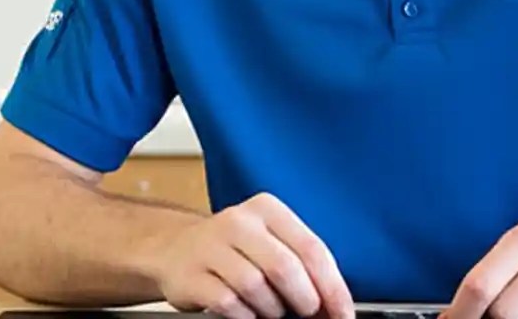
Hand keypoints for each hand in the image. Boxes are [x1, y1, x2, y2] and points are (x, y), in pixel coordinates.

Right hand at [151, 192, 354, 318]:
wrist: (174, 250)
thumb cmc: (234, 250)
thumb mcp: (270, 242)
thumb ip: (302, 264)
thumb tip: (335, 304)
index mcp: (268, 209)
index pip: (312, 249)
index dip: (332, 287)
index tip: (343, 313)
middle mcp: (239, 222)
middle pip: (285, 268)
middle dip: (304, 300)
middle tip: (307, 312)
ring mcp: (211, 246)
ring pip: (256, 287)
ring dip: (272, 310)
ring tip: (272, 310)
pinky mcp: (191, 275)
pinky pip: (228, 303)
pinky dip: (246, 315)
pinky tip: (248, 312)